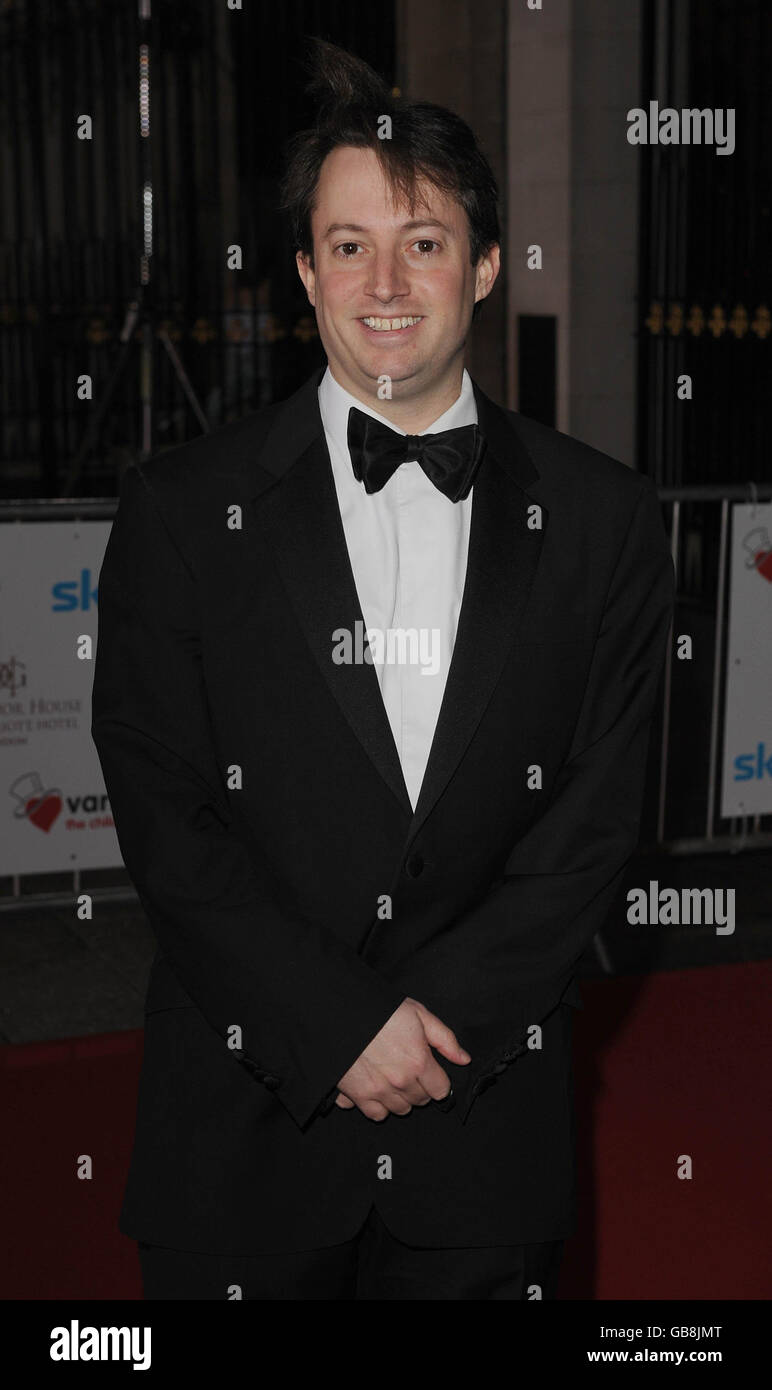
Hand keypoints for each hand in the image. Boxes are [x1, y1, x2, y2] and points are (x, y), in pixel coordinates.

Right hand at [334, 996, 470, 1120]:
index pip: (441, 1090)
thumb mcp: (419, 1014)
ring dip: (401, 1097)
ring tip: (393, 1077)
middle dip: (420, 1087)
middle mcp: (401, 1081)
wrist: (342, 1012)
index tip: (430, 1071)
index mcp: (419, 1061)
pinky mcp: (358, 1095)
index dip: (438, 1080)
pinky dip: (379, 1105)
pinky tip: (377, 1088)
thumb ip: (445, 1039)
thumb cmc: (381, 1010)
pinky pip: (376, 1114)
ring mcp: (379, 1091)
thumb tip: (464, 1059)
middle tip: (410, 1069)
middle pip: (421, 1100)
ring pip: (401, 1109)